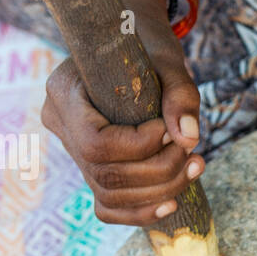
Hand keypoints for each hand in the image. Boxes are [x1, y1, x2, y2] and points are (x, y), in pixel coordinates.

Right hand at [42, 0, 205, 226]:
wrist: (129, 44)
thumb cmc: (146, 47)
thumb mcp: (166, 60)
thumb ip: (180, 95)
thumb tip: (188, 138)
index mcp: (64, 92)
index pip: (95, 143)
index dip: (139, 147)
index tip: (169, 129)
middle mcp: (60, 125)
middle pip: (104, 175)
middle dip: (159, 172)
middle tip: (194, 154)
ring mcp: (72, 150)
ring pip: (108, 194)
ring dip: (159, 191)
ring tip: (195, 166)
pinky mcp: (90, 168)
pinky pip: (107, 207)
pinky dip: (140, 211)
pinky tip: (172, 203)